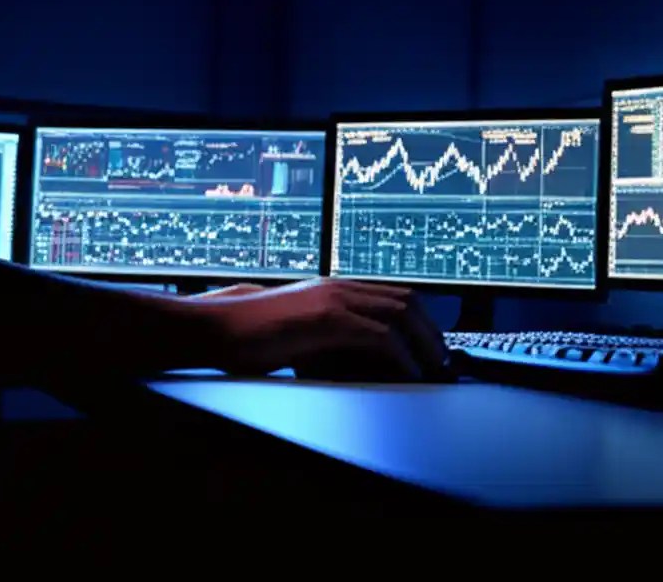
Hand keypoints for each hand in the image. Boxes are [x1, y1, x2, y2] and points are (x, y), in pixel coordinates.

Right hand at [190, 278, 446, 379]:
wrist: (217, 328)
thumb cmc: (255, 338)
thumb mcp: (305, 337)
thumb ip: (339, 344)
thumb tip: (375, 369)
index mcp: (338, 289)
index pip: (397, 297)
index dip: (423, 322)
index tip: (437, 347)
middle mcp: (342, 288)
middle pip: (407, 302)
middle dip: (433, 333)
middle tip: (445, 362)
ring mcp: (335, 299)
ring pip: (400, 315)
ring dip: (424, 344)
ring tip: (436, 370)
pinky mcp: (327, 318)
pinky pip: (379, 335)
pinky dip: (401, 356)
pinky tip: (410, 374)